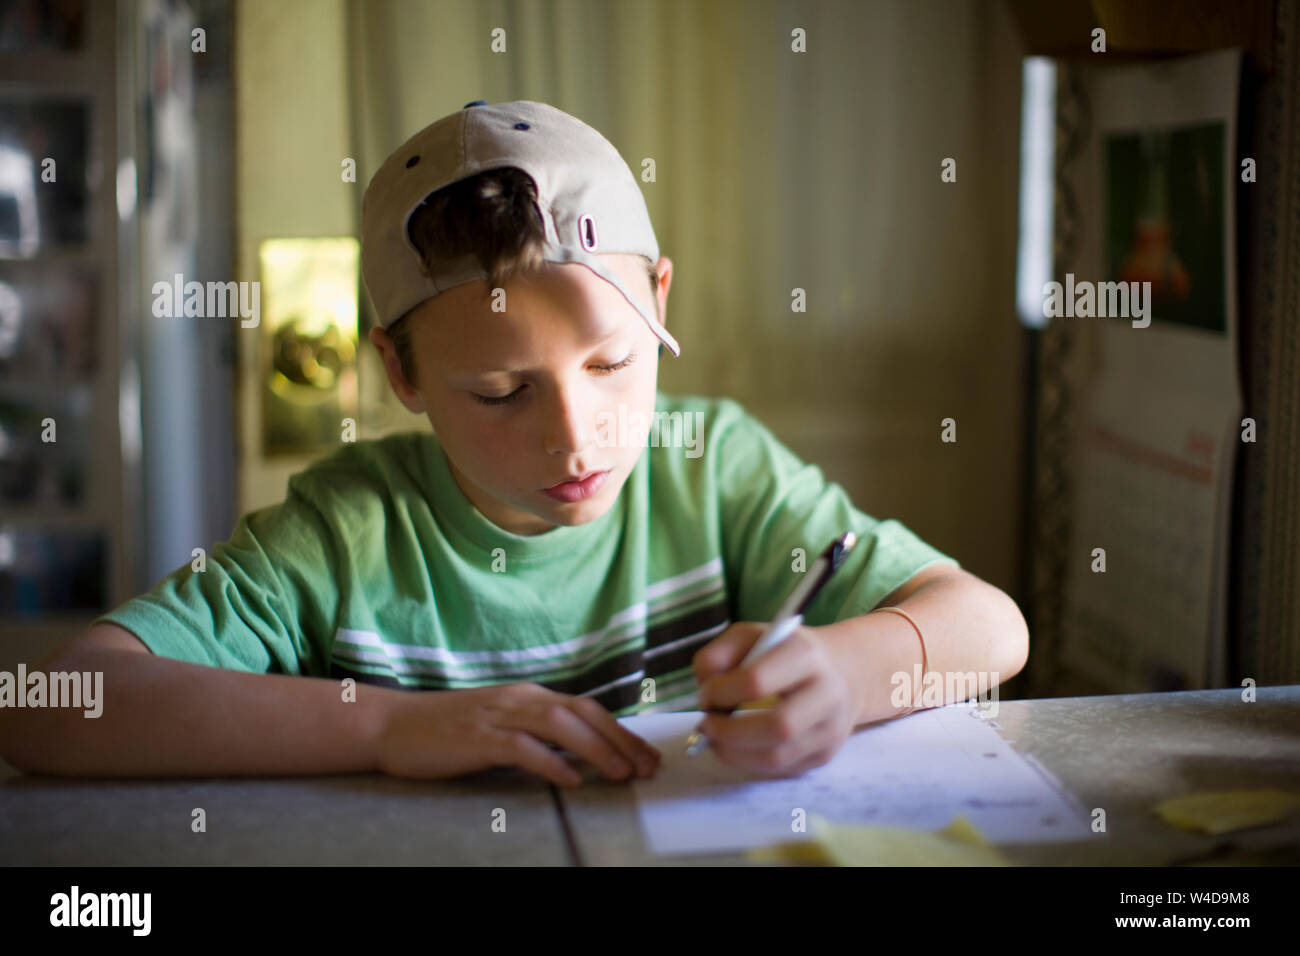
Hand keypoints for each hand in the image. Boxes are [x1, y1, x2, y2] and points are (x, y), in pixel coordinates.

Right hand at [376, 682, 660, 786]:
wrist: (394, 725)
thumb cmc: (449, 730)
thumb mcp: (502, 723)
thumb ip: (537, 733)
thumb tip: (579, 753)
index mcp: (530, 695)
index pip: (587, 708)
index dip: (621, 731)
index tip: (647, 756)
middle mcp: (520, 699)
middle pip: (583, 712)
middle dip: (620, 740)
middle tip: (647, 768)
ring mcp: (498, 716)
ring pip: (560, 725)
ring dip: (596, 749)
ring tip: (621, 773)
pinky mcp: (478, 737)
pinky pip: (522, 748)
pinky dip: (551, 763)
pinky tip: (571, 780)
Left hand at [692, 621, 857, 776]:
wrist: (840, 670)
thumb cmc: (784, 651)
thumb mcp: (749, 636)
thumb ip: (717, 655)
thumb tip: (705, 688)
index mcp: (806, 654)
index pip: (756, 681)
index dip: (720, 692)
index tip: (705, 695)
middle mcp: (827, 692)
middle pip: (777, 727)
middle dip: (729, 732)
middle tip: (706, 725)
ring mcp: (831, 728)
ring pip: (777, 757)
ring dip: (734, 753)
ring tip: (716, 739)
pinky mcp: (825, 754)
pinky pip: (780, 770)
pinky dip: (749, 762)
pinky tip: (737, 746)